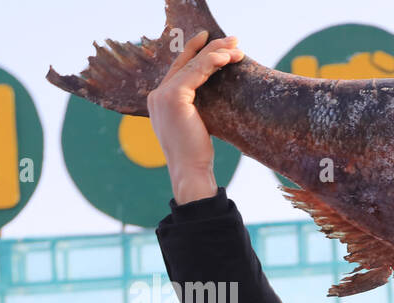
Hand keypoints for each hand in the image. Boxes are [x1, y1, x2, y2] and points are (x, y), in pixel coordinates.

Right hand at [146, 29, 244, 203]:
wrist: (190, 172)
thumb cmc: (196, 155)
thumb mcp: (195, 125)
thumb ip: (195, 107)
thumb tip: (215, 97)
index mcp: (159, 100)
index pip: (179, 70)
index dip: (195, 53)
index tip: (212, 42)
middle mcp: (156, 94)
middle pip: (185, 63)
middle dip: (209, 48)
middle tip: (232, 39)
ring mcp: (162, 95)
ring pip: (192, 66)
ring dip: (216, 53)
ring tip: (236, 46)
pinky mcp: (173, 97)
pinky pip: (195, 74)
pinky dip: (211, 63)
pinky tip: (226, 58)